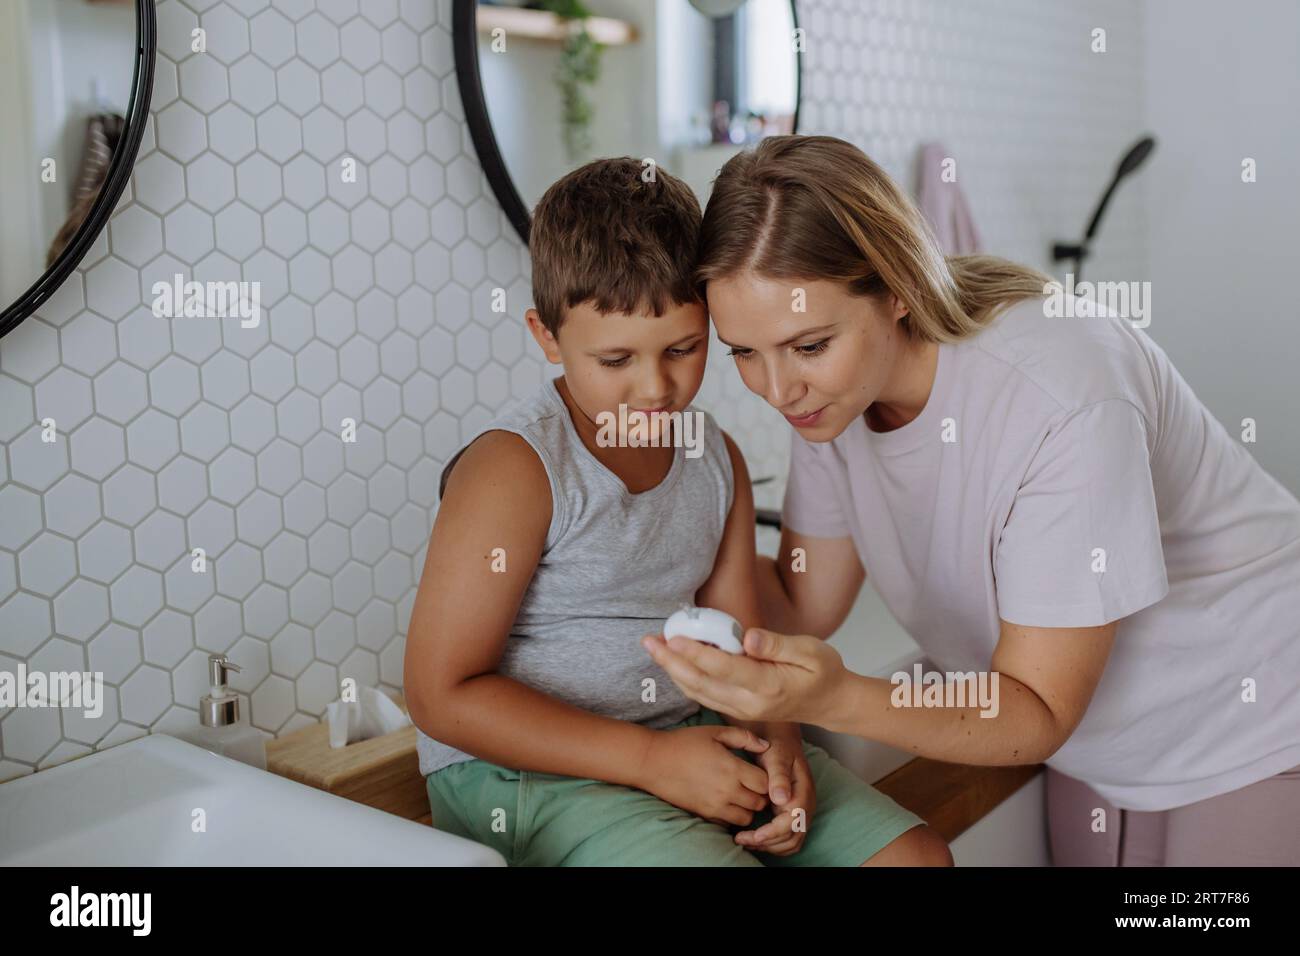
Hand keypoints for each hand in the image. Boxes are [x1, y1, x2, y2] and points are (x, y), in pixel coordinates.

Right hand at [634, 724, 771, 826]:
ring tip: (741, 795)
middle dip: (761, 795)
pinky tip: (726, 802)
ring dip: (748, 808)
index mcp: (732, 768)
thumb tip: (765, 746)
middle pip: (759, 803)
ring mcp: (715, 805)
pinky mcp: (704, 813)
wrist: (653, 761)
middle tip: (754, 784)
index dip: (769, 779)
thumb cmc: (684, 742)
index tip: (762, 772)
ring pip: (746, 818)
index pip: (766, 784)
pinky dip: (731, 816)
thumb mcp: (714, 732)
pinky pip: (727, 823)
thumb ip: (743, 737)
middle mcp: (727, 790)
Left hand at [642, 627, 850, 725]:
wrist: (831, 703)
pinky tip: (673, 663)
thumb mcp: (811, 650)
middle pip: (702, 683)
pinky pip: (705, 696)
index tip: (674, 637)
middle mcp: (750, 703)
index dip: (696, 653)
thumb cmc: (824, 671)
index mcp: (769, 686)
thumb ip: (777, 644)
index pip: (724, 669)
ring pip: (698, 692)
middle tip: (648, 640)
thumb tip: (747, 637)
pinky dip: (685, 679)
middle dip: (671, 662)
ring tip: (653, 648)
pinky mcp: (738, 710)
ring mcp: (742, 710)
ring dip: (672, 670)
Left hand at [735, 722, 815, 855]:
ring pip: (791, 842)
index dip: (775, 831)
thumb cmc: (776, 748)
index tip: (754, 835)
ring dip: (770, 846)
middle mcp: (806, 805)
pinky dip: (773, 845)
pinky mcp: (794, 816)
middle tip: (741, 839)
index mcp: (804, 792)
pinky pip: (788, 839)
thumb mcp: (776, 757)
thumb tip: (781, 800)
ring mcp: (802, 812)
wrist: (781, 743)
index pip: (794, 821)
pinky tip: (755, 840)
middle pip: (793, 836)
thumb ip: (779, 776)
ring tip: (745, 841)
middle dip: (768, 842)